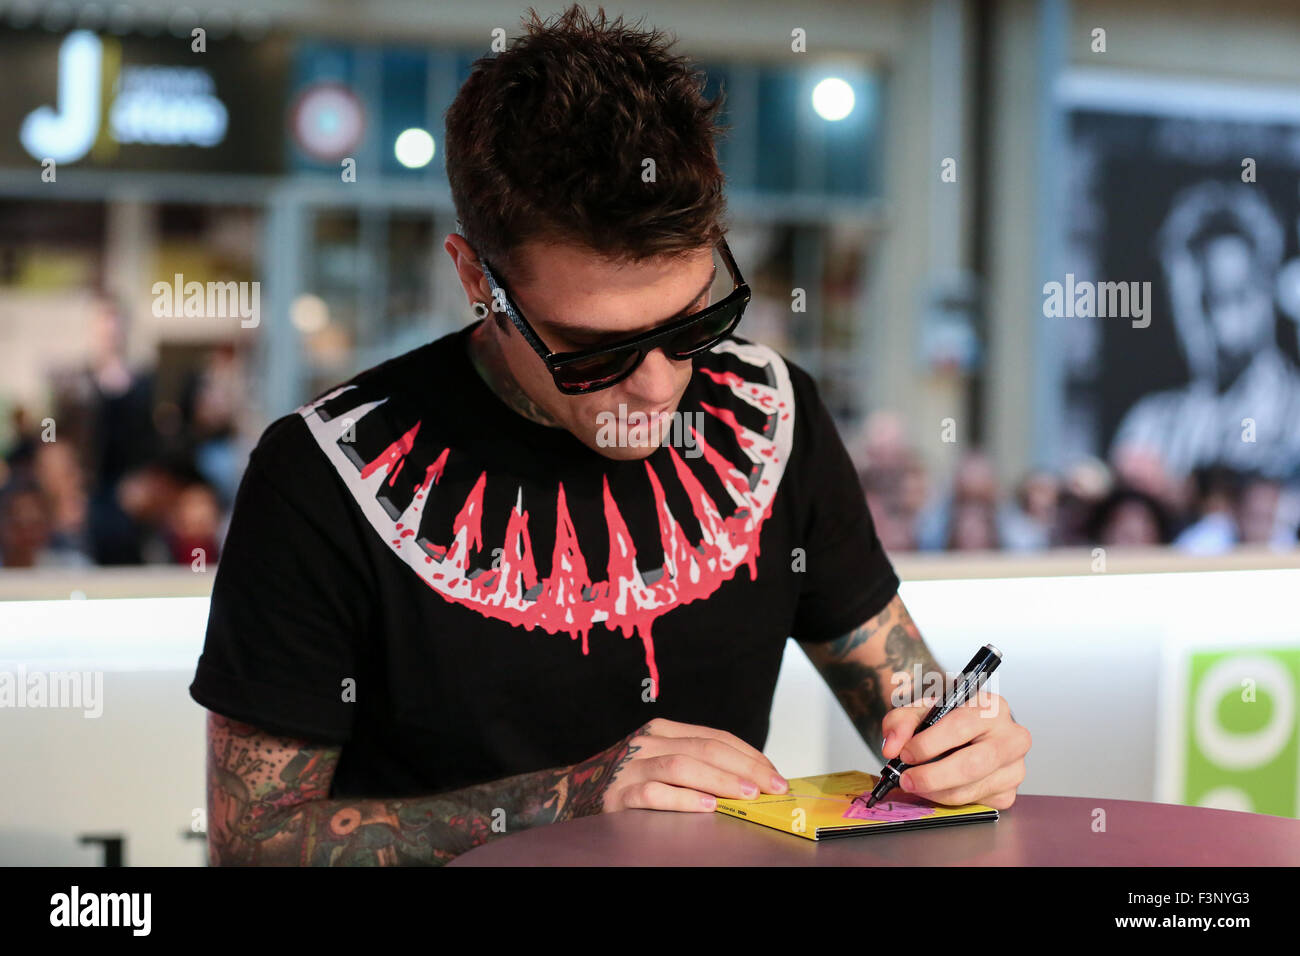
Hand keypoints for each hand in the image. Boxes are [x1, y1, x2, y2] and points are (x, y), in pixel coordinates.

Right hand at [562, 718, 788, 816]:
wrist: (570, 793)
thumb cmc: (627, 781)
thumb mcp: (660, 761)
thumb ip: (696, 764)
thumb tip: (751, 780)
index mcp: (662, 730)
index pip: (715, 737)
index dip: (749, 755)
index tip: (775, 775)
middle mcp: (646, 743)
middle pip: (704, 749)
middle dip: (744, 768)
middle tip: (771, 787)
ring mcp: (630, 768)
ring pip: (681, 766)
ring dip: (720, 780)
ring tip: (747, 794)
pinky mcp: (617, 797)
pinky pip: (654, 795)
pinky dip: (683, 800)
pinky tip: (706, 807)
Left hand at [880, 693, 1029, 809]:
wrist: (967, 734)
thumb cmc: (947, 720)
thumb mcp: (921, 710)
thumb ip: (900, 722)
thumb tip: (891, 747)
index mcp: (992, 707)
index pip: (961, 726)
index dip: (930, 743)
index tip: (905, 754)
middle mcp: (1012, 737)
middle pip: (972, 764)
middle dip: (932, 776)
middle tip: (906, 779)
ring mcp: (1015, 768)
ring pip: (972, 788)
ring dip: (936, 791)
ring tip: (915, 783)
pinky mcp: (1008, 793)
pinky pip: (975, 803)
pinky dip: (948, 800)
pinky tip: (936, 788)